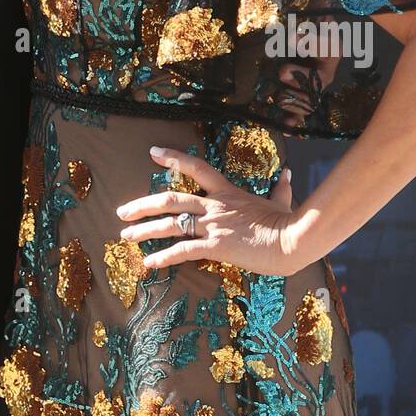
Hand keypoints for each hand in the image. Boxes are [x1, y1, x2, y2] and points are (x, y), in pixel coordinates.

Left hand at [115, 147, 308, 277]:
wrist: (292, 241)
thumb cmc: (288, 223)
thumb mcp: (281, 202)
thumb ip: (281, 188)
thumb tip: (289, 174)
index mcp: (226, 191)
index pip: (196, 167)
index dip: (173, 158)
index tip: (153, 153)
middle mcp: (214, 205)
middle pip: (171, 199)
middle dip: (143, 205)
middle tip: (122, 212)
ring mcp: (213, 225)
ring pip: (171, 224)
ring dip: (145, 230)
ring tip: (126, 235)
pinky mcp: (216, 246)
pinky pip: (184, 250)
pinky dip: (164, 257)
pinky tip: (149, 263)